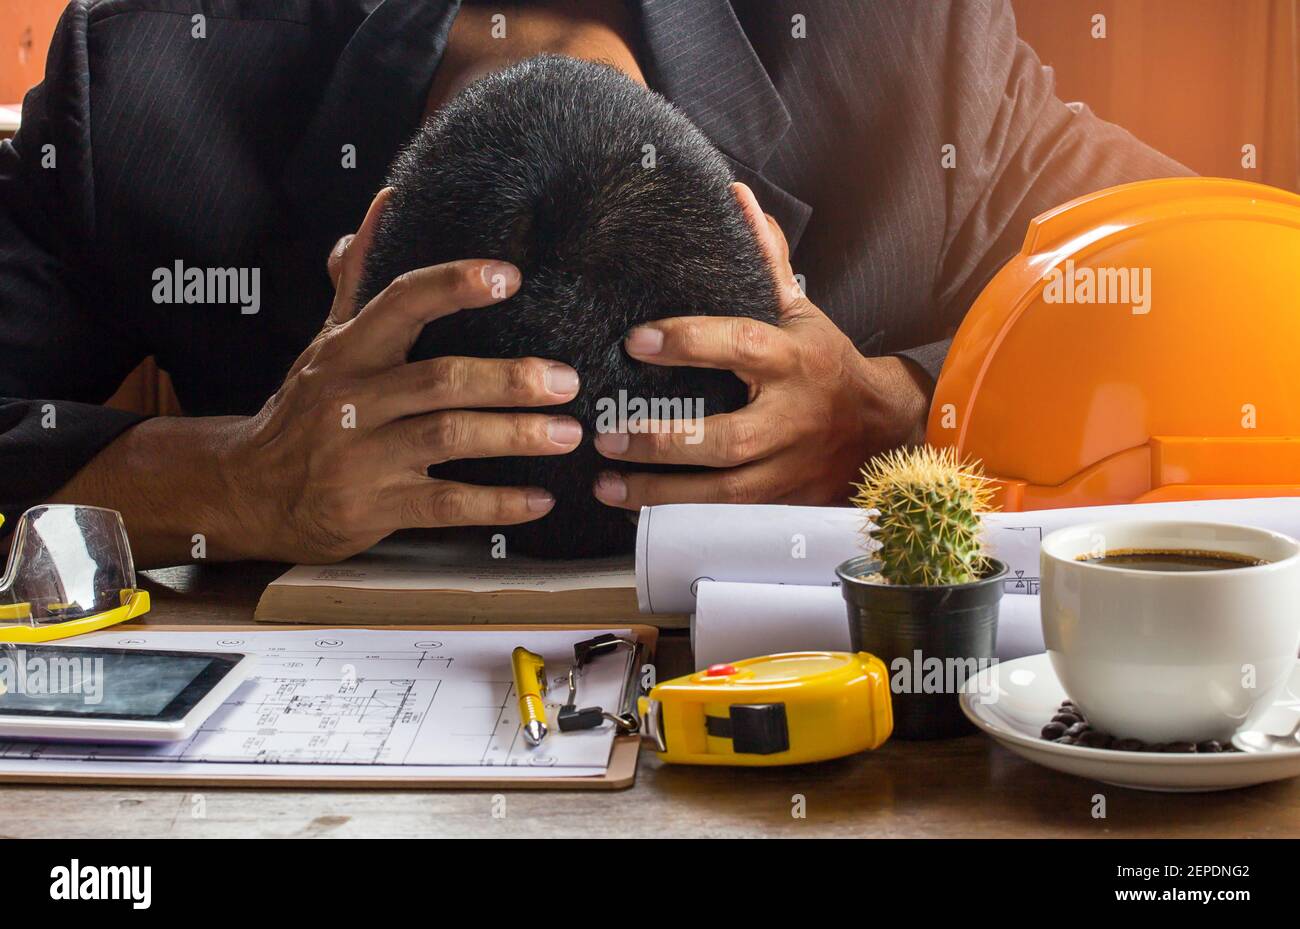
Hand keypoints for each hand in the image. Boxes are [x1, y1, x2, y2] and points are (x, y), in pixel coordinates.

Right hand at [226, 189, 583, 561]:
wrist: (252, 491)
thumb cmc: (307, 408)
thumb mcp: (326, 341)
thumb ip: (361, 278)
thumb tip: (386, 203)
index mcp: (348, 350)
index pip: (401, 303)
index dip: (454, 286)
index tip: (509, 276)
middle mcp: (352, 398)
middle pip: (440, 379)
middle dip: (509, 379)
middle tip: (565, 380)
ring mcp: (362, 456)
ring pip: (448, 437)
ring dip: (516, 436)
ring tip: (568, 433)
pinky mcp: (373, 507)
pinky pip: (445, 504)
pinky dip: (498, 504)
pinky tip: (540, 499)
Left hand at [591, 183, 929, 510]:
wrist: (884, 432)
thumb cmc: (828, 364)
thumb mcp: (801, 313)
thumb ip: (765, 261)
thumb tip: (737, 199)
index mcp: (792, 361)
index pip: (739, 346)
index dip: (689, 342)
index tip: (636, 339)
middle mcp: (790, 418)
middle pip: (725, 438)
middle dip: (662, 440)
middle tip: (606, 433)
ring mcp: (788, 468)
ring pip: (722, 491)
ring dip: (660, 491)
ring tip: (606, 483)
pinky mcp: (783, 503)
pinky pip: (727, 517)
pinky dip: (681, 517)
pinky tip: (636, 512)